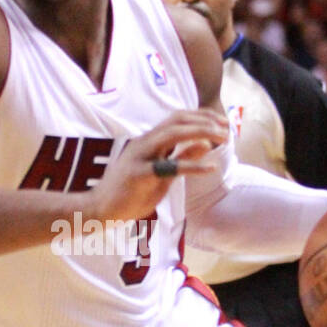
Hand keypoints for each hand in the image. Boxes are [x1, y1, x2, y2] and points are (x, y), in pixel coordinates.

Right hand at [88, 109, 227, 222]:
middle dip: (205, 120)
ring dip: (201, 132)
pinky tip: (211, 167)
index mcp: (148, 140)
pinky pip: (169, 167)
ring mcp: (140, 157)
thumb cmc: (129, 193)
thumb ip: (180, 158)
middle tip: (227, 128)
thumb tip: (203, 145)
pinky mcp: (139, 175)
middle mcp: (144, 143)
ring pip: (172, 134)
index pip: (177, 118)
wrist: (99, 209)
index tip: (222, 122)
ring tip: (222, 138)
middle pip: (177, 120)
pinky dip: (192, 165)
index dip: (202, 116)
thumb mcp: (160, 174)